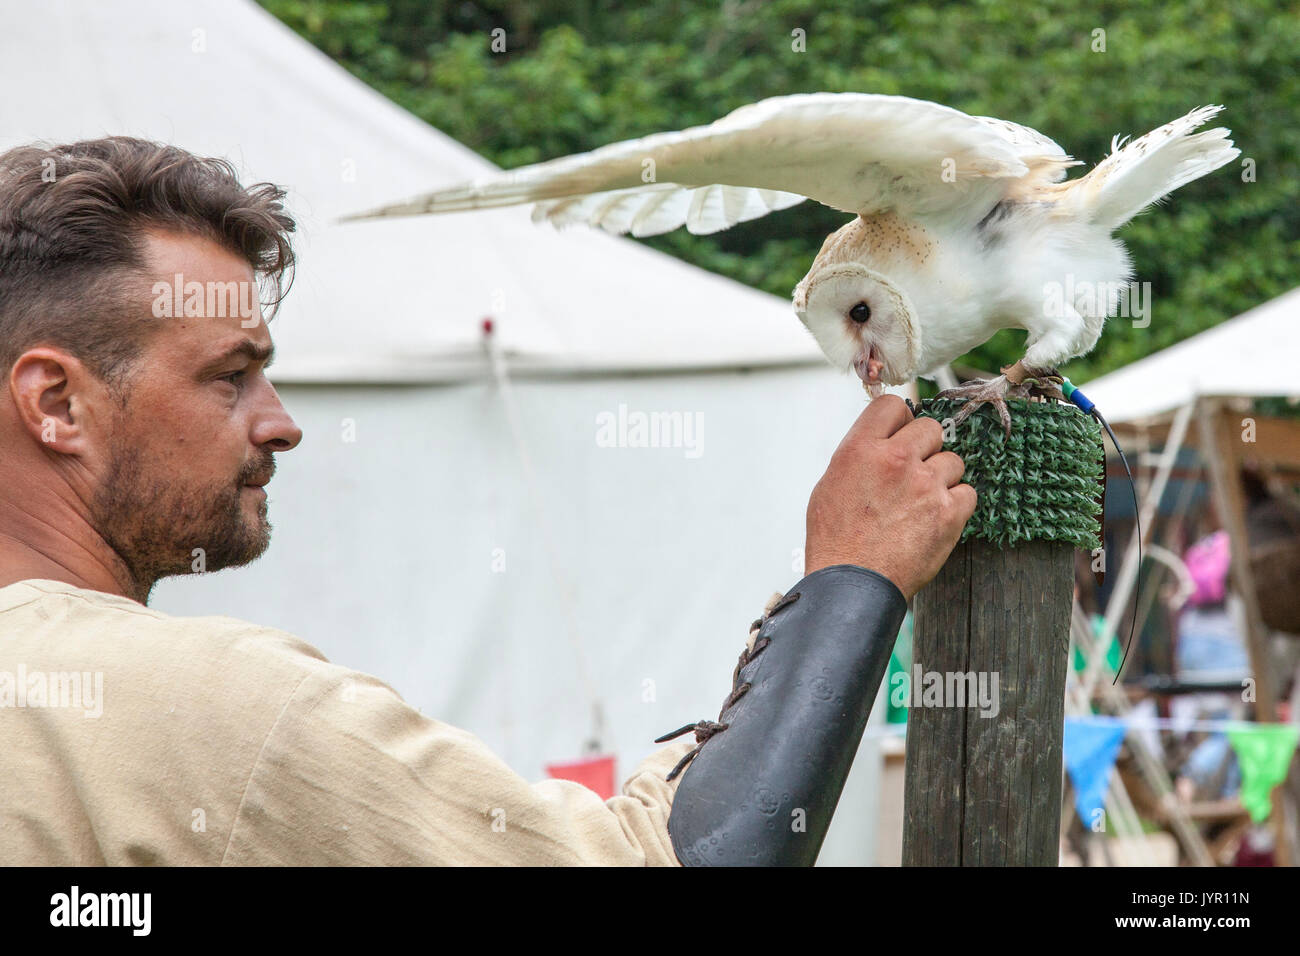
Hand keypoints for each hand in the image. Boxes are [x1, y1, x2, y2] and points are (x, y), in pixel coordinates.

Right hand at [804, 395, 975, 599]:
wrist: (853, 586)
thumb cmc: (836, 541)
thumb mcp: (830, 485)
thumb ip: (860, 456)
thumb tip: (881, 442)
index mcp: (860, 449)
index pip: (893, 406)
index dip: (899, 422)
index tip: (899, 437)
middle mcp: (895, 459)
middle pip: (930, 428)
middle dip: (924, 449)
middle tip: (912, 475)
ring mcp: (926, 485)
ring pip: (953, 461)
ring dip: (942, 479)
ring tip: (922, 504)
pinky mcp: (949, 512)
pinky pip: (969, 493)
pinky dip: (956, 506)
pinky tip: (936, 520)